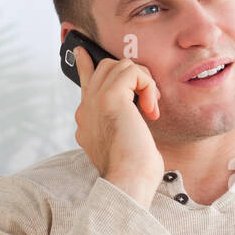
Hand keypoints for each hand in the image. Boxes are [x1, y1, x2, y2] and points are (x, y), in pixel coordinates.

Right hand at [73, 46, 165, 200]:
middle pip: (104, 69)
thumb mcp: (127, 142)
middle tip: (149, 102)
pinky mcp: (109, 98)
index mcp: (86, 120)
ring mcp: (94, 101)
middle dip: (131, 75)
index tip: (83, 51)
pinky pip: (132, 71)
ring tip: (150, 108)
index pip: (85, 83)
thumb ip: (123, 121)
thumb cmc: (134, 171)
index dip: (85, 64)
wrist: (128, 182)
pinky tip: (151, 109)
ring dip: (142, 82)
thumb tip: (136, 109)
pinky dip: (147, 85)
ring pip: (117, 66)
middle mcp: (85, 109)